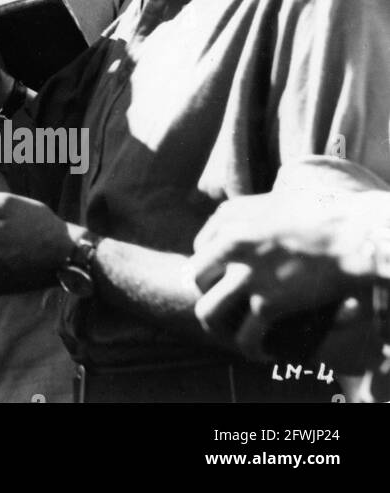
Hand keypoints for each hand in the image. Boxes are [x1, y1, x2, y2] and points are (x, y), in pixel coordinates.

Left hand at [191, 190, 389, 359]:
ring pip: (208, 312)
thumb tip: (263, 227)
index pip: (201, 247)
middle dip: (209, 292)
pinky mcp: (267, 304)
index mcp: (230, 216)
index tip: (226, 275)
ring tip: (234, 334)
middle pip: (197, 277)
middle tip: (229, 304)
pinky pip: (246, 336)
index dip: (212, 265)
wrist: (354, 233)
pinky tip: (264, 352)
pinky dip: (252, 348)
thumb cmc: (328, 212)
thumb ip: (260, 214)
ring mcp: (245, 275)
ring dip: (219, 326)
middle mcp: (228, 245)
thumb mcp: (278, 199)